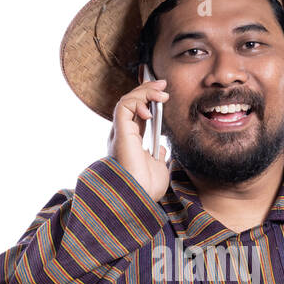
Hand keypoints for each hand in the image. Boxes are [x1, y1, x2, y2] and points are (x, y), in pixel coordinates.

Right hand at [108, 78, 170, 200]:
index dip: (147, 99)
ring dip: (144, 92)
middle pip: (131, 103)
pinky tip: (150, 109)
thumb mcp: (158, 168)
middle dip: (146, 89)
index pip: (137, 113)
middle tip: (163, 84)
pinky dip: (137, 102)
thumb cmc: (146, 189)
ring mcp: (120, 133)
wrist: (138, 199)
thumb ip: (158, 155)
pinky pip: (123, 107)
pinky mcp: (119, 133)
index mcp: (130, 142)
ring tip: (161, 94)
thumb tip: (160, 147)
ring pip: (126, 100)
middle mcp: (122, 135)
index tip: (163, 92)